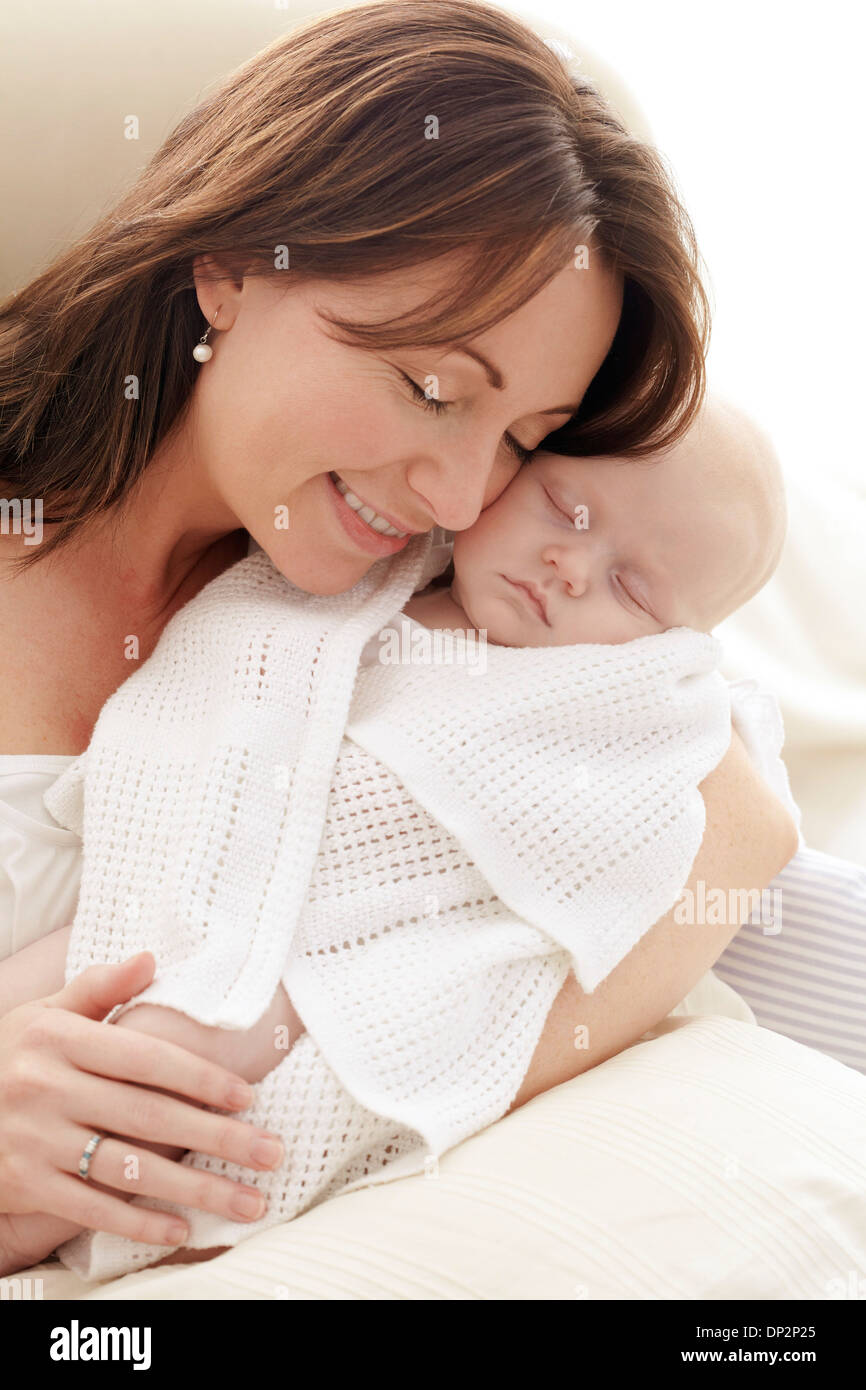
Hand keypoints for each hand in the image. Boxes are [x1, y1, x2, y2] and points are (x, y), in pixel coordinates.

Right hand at [0, 952, 283, 1246]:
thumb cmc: (10, 1057)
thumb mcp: (42, 1015)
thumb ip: (97, 989)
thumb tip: (151, 958)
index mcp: (60, 1038)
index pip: (147, 1059)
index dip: (202, 1079)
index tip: (248, 1098)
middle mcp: (48, 1087)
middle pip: (150, 1116)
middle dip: (219, 1139)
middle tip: (272, 1153)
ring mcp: (36, 1140)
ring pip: (129, 1167)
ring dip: (195, 1188)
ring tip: (247, 1200)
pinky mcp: (26, 1184)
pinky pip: (92, 1206)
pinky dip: (139, 1220)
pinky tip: (181, 1227)